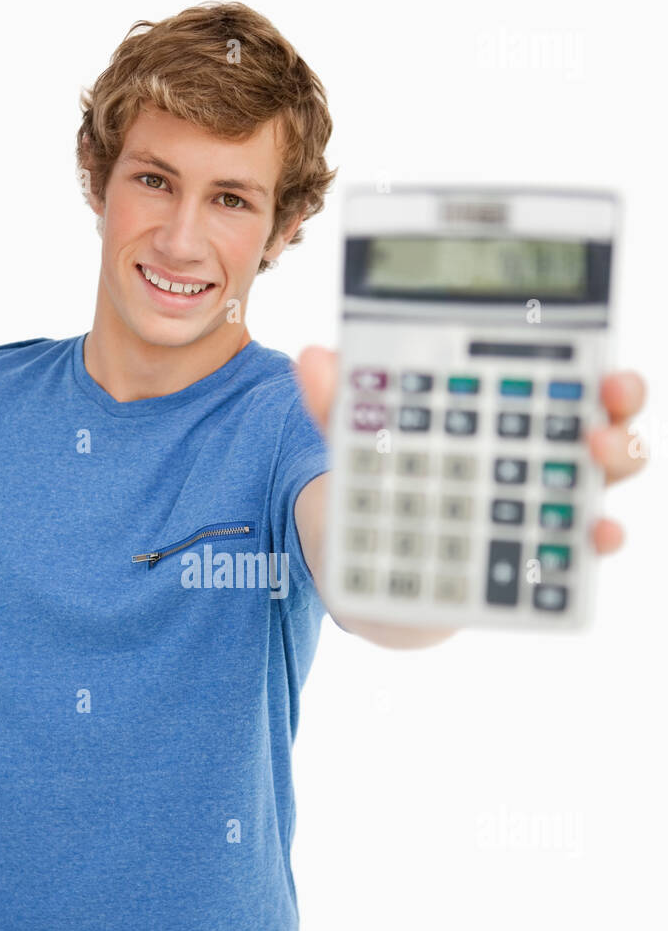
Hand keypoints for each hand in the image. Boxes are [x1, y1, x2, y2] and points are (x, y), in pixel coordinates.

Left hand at [295, 348, 647, 556]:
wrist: (371, 572)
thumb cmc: (385, 485)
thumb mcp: (358, 443)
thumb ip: (339, 405)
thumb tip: (311, 358)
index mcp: (511, 413)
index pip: (572, 380)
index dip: (600, 372)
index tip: (604, 368)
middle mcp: (544, 458)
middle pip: (608, 427)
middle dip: (619, 412)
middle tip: (608, 402)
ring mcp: (545, 512)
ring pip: (603, 486)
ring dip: (613, 469)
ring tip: (597, 462)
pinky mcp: (533, 565)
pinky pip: (575, 556)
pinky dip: (589, 545)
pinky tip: (594, 538)